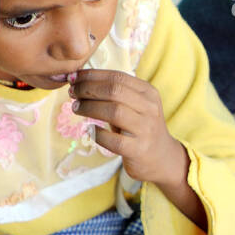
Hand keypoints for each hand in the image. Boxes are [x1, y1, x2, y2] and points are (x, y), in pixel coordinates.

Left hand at [68, 69, 184, 187]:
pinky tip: (89, 130)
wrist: (162, 158)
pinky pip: (113, 140)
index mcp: (148, 92)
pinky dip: (97, 133)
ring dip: (89, 108)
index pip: (117, 76)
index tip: (74, 78)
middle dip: (88, 89)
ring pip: (114, 111)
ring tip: (76, 108)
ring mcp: (145, 129)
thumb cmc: (139, 128)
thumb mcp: (135, 105)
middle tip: (72, 93)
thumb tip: (79, 80)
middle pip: (114, 90)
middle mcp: (149, 108)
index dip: (92, 75)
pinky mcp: (138, 149)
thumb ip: (114, 93)